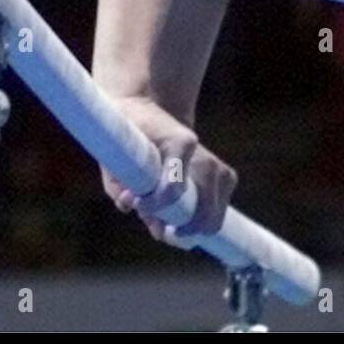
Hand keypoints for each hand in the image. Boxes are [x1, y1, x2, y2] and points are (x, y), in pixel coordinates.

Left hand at [98, 94, 237, 240]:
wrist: (152, 115)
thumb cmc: (132, 141)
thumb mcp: (118, 161)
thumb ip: (121, 189)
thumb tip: (131, 208)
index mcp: (180, 143)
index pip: (174, 187)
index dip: (155, 204)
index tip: (139, 206)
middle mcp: (204, 155)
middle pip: (203, 209)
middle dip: (180, 227)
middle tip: (160, 228)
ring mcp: (218, 166)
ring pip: (213, 216)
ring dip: (190, 226)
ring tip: (168, 220)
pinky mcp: (226, 176)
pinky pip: (218, 212)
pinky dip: (201, 221)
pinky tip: (182, 213)